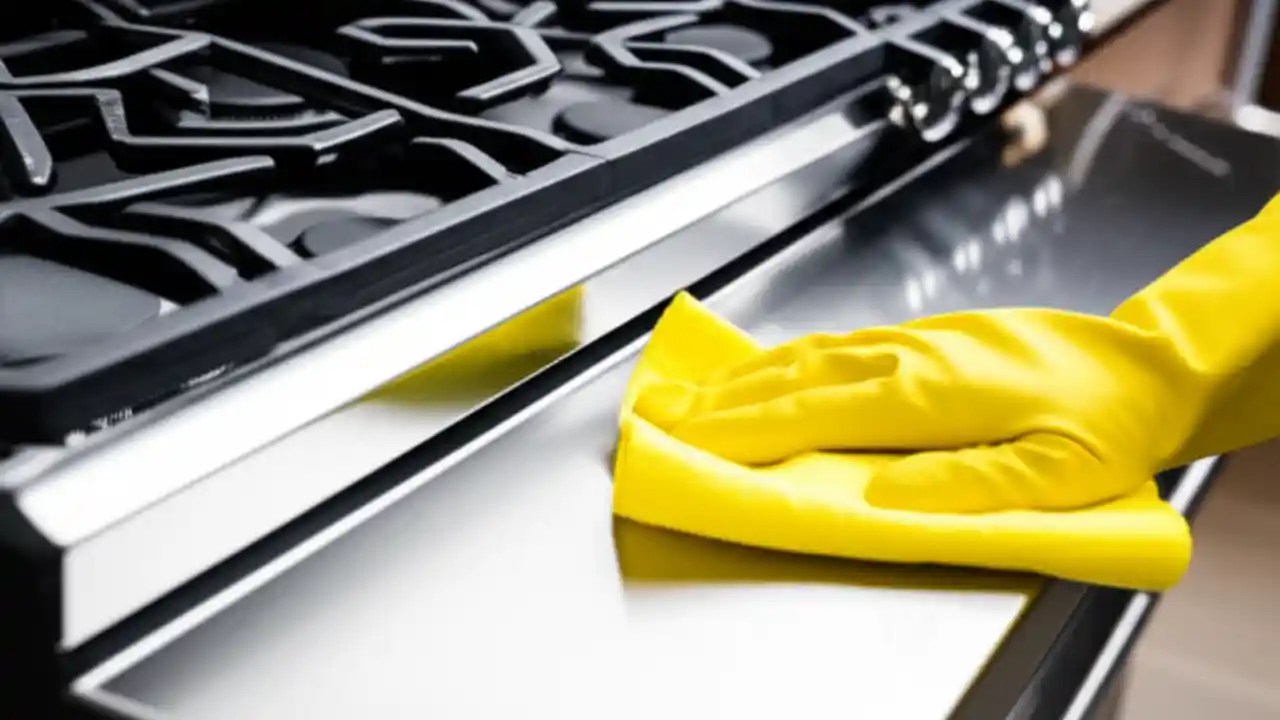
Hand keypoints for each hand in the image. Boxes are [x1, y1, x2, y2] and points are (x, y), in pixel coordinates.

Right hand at [636, 308, 1197, 512]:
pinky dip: (784, 358)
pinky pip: (834, 344)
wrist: (1143, 363)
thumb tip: (881, 495)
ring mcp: (911, 342)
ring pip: (807, 356)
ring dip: (743, 377)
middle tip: (659, 416)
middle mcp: (907, 359)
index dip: (743, 429)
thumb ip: (967, 483)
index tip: (685, 439)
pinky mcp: (921, 338)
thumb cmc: (1103, 422)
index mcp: (929, 395)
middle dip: (720, 401)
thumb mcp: (1056, 472)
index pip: (812, 413)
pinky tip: (766, 369)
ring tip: (691, 393)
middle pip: (793, 379)